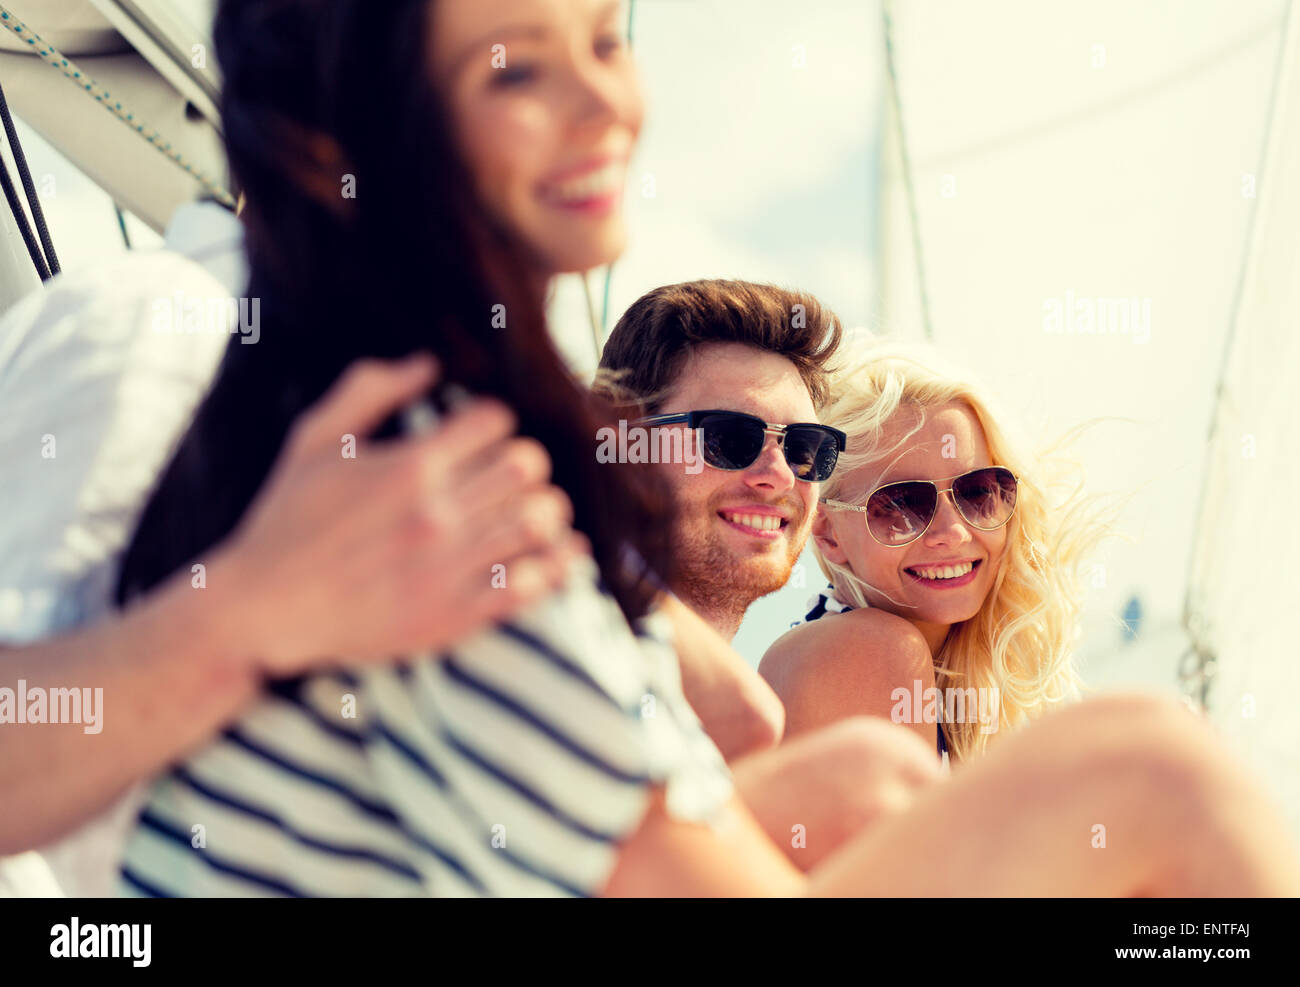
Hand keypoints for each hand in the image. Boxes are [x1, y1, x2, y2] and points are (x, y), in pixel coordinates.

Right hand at [207, 354, 584, 674]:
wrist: (263, 610)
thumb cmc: (286, 518)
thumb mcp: (315, 440)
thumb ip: (370, 391)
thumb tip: (428, 363)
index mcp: (408, 466)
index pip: (496, 420)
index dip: (494, 421)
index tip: (480, 436)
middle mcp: (436, 514)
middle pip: (527, 465)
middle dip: (526, 462)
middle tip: (508, 474)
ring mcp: (450, 566)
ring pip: (540, 520)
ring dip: (545, 510)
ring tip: (530, 512)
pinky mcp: (456, 614)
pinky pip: (534, 583)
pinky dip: (556, 566)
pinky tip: (554, 556)